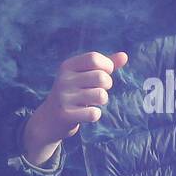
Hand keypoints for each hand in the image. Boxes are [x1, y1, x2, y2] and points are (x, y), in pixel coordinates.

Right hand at [22, 50, 127, 165]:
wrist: (50, 119)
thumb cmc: (74, 93)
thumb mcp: (84, 76)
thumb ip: (104, 66)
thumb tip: (124, 55)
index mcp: (68, 66)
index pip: (94, 58)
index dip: (106, 66)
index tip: (105, 73)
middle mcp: (64, 79)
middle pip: (100, 77)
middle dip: (107, 84)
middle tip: (99, 89)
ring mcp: (64, 97)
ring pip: (100, 95)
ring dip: (102, 100)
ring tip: (93, 101)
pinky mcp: (66, 114)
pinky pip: (94, 113)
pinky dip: (95, 114)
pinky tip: (87, 113)